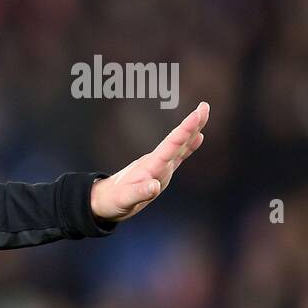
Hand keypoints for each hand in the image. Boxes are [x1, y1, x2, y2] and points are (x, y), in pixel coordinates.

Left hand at [91, 101, 208, 223]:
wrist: (103, 200)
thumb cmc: (113, 201)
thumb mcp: (125, 200)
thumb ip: (140, 193)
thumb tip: (155, 186)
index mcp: (150, 167)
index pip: (170, 146)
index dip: (185, 131)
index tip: (196, 115)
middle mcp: (156, 163)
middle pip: (176, 141)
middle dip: (191, 125)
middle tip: (204, 106)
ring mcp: (158, 166)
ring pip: (178, 145)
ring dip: (192, 131)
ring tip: (203, 115)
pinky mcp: (160, 171)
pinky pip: (178, 156)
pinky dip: (189, 146)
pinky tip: (199, 137)